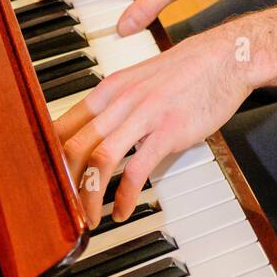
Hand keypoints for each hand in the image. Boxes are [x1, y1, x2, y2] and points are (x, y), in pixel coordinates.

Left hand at [56, 23, 259, 225]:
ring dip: (88, 196)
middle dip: (64, 184)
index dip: (51, 158)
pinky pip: (136, 171)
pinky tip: (123, 210)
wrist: (227, 57)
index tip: (49, 181)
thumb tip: (98, 133)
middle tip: (65, 208)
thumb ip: (118, 103)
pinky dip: (124, 197)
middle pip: (75, 146)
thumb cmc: (189, 69)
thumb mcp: (142, 79)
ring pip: (100, 159)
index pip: (65, 124)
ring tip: (89, 219)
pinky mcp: (168, 131)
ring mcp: (145, 115)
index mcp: (111, 87)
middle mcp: (122, 99)